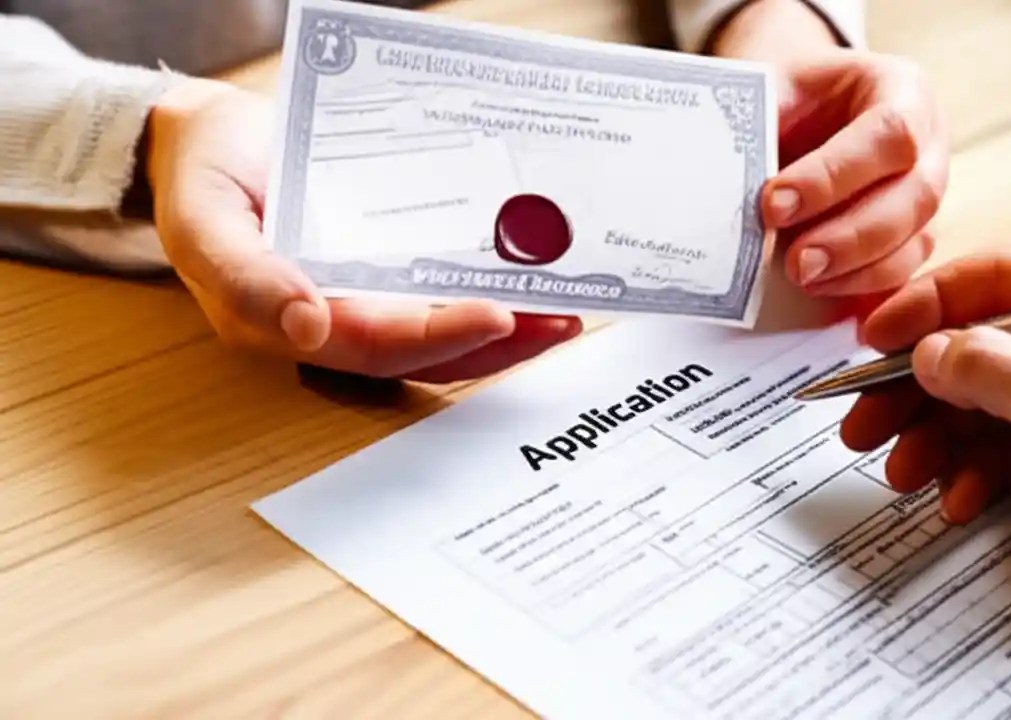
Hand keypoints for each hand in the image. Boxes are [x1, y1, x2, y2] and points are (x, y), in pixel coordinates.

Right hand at [144, 79, 581, 381]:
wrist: (211, 142)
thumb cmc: (201, 178)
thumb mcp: (202, 222)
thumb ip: (245, 277)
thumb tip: (307, 327)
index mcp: (295, 323)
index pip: (380, 346)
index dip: (442, 338)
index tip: (497, 315)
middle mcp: (341, 320)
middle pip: (429, 352)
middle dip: (500, 345)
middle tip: (560, 321)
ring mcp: (369, 296)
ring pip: (447, 332)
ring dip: (509, 331)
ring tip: (565, 311)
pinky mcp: (389, 269)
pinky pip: (444, 292)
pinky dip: (490, 291)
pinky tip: (533, 279)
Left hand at [710, 0, 948, 295]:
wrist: (797, 107)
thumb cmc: (788, 95)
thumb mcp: (772, 87)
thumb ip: (758, 126)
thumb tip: (727, 183)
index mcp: (902, 88)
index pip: (890, 132)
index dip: (834, 174)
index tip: (775, 203)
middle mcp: (928, 141)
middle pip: (916, 194)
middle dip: (852, 235)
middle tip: (796, 261)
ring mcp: (925, 191)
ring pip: (915, 239)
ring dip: (858, 268)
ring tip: (802, 276)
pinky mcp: (912, 234)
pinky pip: (903, 268)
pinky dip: (862, 285)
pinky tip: (819, 287)